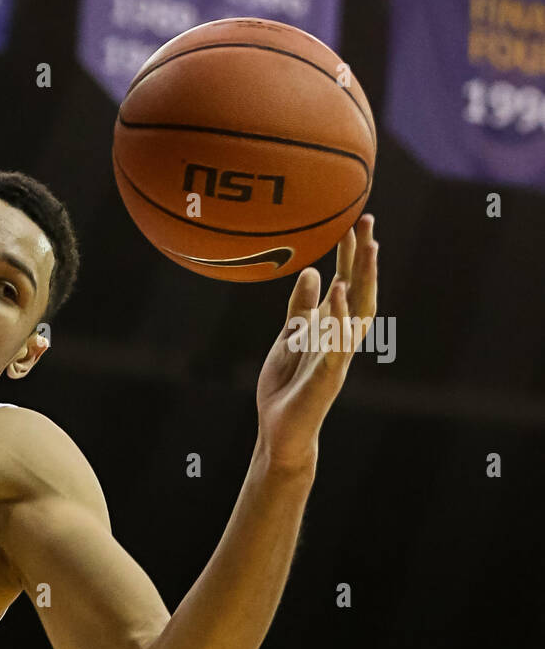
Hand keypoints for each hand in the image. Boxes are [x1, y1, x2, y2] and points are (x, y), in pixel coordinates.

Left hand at [255, 214, 378, 469]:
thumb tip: (312, 269)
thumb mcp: (290, 338)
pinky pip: (337, 338)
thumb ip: (300, 308)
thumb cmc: (287, 385)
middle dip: (364, 256)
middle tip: (367, 219)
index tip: (354, 220)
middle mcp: (341, 336)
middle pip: (359, 290)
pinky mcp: (328, 373)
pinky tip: (337, 290)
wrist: (279, 430)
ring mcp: (338, 354)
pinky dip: (338, 314)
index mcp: (331, 327)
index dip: (351, 254)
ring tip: (368, 245)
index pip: (345, 283)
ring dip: (363, 277)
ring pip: (358, 310)